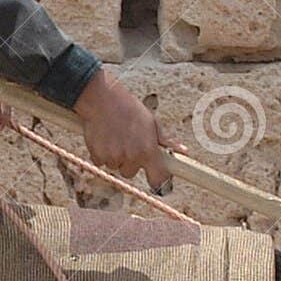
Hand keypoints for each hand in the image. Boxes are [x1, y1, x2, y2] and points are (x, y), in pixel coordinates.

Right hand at [72, 68, 188, 188]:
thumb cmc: (129, 108)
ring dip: (115, 157)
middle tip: (127, 144)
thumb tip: (182, 151)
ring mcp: (114, 157)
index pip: (158, 178)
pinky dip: (101, 154)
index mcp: (148, 150)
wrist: (103, 99)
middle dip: (129, 162)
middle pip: (130, 172)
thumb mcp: (152, 122)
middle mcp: (132, 157)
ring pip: (115, 167)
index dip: (157, 180)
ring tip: (115, 137)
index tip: (156, 179)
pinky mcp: (98, 155)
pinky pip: (101, 162)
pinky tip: (104, 138)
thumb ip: (166, 141)